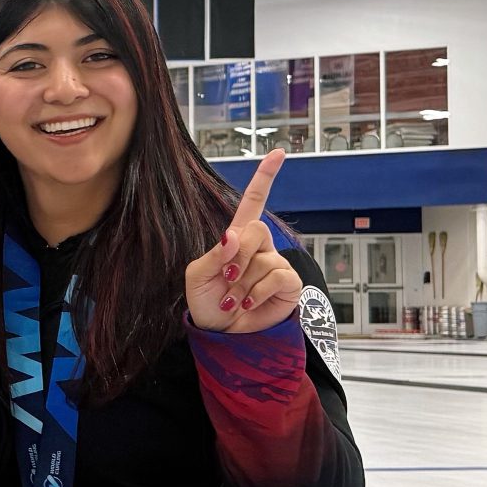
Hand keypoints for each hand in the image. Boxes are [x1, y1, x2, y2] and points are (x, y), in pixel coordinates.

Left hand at [185, 149, 303, 333]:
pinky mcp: (289, 283)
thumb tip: (233, 235)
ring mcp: (276, 263)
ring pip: (263, 259)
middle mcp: (259, 246)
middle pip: (255, 230)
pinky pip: (277, 276)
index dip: (265, 177)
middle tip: (226, 279)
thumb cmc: (208, 302)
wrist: (221, 333)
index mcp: (237, 238)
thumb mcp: (198, 276)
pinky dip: (257, 292)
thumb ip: (214, 254)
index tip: (279, 152)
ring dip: (242, 283)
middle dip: (237, 256)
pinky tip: (249, 302)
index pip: (253, 202)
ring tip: (235, 298)